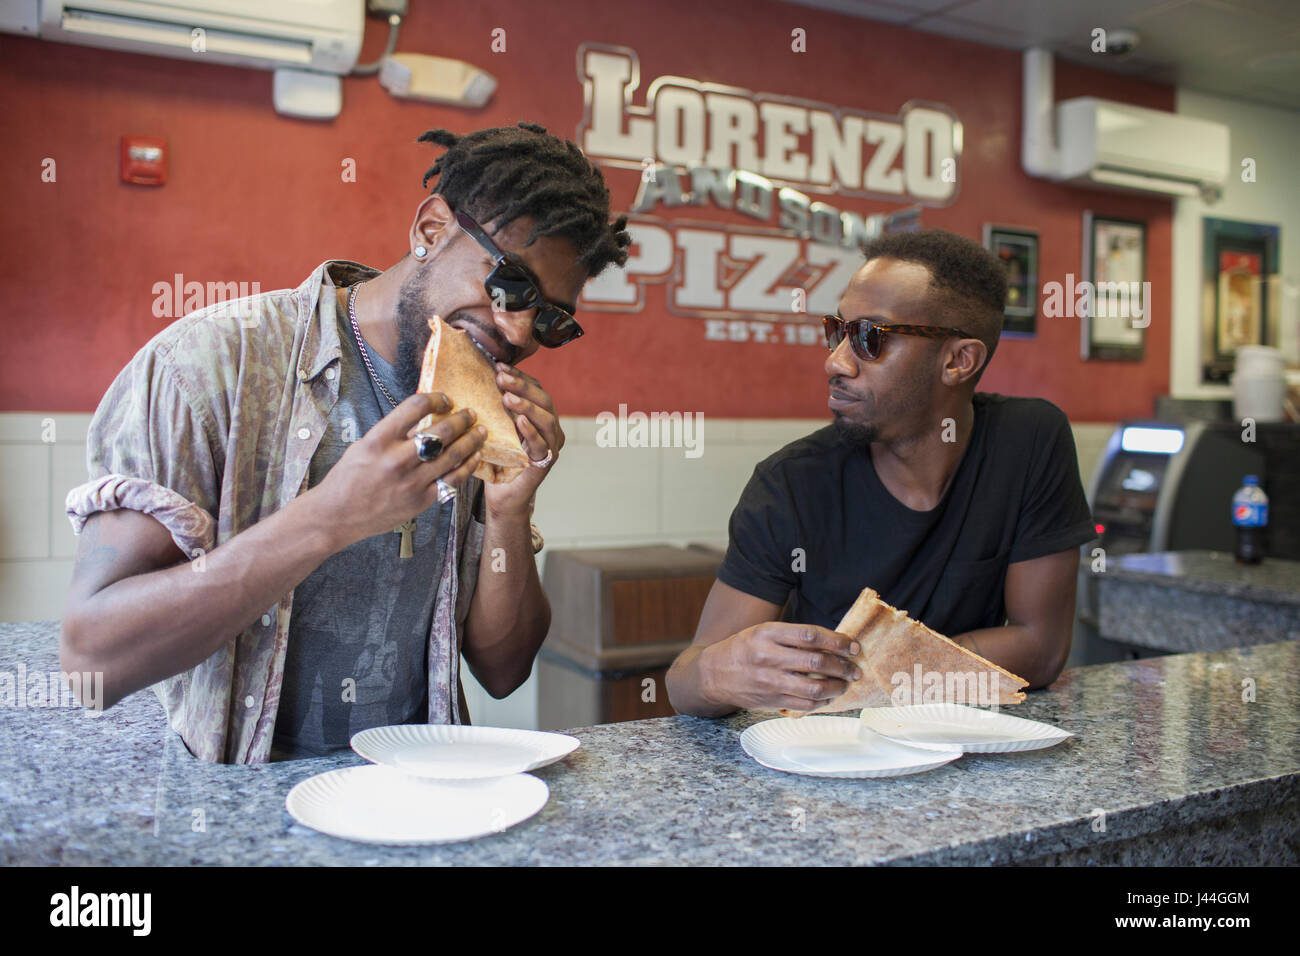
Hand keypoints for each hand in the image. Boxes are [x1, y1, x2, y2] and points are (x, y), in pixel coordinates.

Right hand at [309, 393, 485, 548]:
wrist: (337, 515)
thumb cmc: (348, 478)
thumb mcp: (363, 446)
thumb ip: (392, 433)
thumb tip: (422, 418)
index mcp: (378, 440)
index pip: (415, 407)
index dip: (436, 398)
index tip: (445, 399)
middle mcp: (396, 459)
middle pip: (440, 432)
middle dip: (461, 419)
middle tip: (470, 413)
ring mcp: (411, 482)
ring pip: (452, 455)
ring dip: (471, 440)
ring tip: (480, 431)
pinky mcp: (421, 500)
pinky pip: (452, 480)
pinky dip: (467, 466)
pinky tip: (475, 457)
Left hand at [485, 361, 564, 517]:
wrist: (502, 496)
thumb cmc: (498, 460)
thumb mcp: (497, 427)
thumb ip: (498, 407)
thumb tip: (479, 377)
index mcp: (542, 416)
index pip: (536, 389)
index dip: (520, 376)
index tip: (499, 366)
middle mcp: (551, 428)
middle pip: (544, 400)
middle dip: (522, 386)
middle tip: (501, 378)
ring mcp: (551, 445)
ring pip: (546, 419)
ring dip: (527, 405)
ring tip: (508, 398)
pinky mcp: (545, 462)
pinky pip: (541, 444)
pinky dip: (531, 432)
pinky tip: (519, 422)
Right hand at [698, 622, 862, 712]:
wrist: (714, 674)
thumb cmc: (744, 649)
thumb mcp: (763, 632)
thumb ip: (793, 635)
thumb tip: (832, 642)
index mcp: (768, 634)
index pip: (811, 635)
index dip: (837, 641)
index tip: (852, 646)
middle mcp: (769, 657)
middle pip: (817, 662)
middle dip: (843, 666)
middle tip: (855, 668)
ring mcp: (770, 681)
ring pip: (814, 687)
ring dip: (838, 686)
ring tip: (846, 683)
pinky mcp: (772, 700)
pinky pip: (805, 704)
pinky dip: (823, 701)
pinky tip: (829, 695)